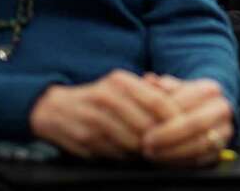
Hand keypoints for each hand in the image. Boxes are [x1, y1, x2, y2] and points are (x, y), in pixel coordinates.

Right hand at [29, 70, 178, 159]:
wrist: (56, 110)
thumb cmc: (99, 97)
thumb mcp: (121, 85)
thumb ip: (149, 90)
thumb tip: (180, 99)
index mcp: (118, 81)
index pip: (156, 100)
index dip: (173, 116)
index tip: (183, 125)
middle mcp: (105, 99)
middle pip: (146, 125)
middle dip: (160, 137)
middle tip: (169, 142)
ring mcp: (93, 121)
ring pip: (132, 142)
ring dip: (144, 149)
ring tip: (150, 148)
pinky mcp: (85, 140)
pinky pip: (116, 154)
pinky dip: (127, 156)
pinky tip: (130, 152)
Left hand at [140, 76, 234, 165]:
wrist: (210, 112)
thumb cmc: (185, 100)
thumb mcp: (175, 88)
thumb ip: (161, 86)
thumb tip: (149, 79)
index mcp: (210, 89)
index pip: (186, 101)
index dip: (164, 115)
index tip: (144, 128)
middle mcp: (221, 108)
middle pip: (196, 123)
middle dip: (168, 136)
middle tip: (146, 145)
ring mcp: (224, 130)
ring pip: (200, 144)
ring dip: (172, 152)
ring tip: (152, 155)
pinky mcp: (221, 149)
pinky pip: (201, 159)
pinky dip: (180, 162)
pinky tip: (163, 161)